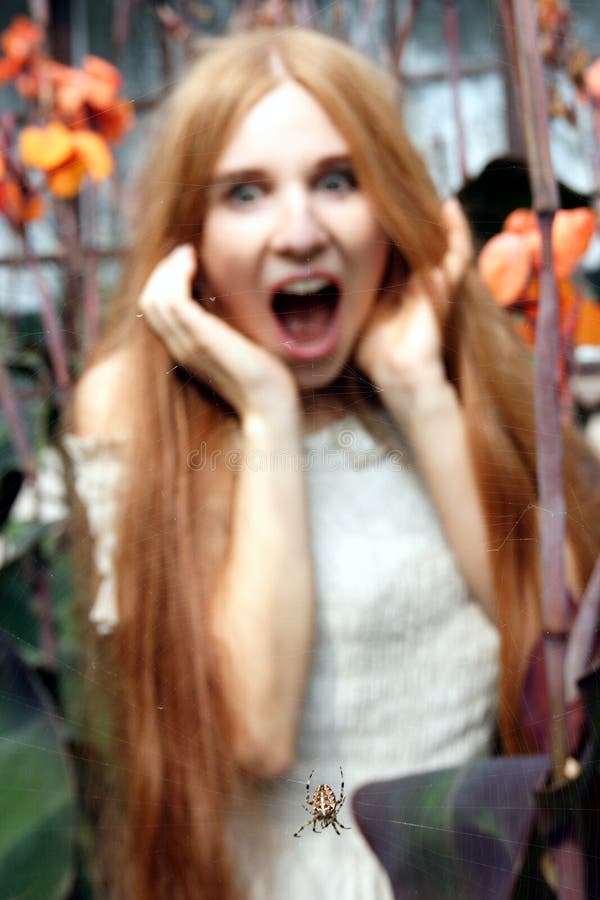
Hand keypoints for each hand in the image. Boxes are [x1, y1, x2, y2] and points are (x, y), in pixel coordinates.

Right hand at [137, 244, 298, 420]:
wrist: (269, 405)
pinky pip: (174, 300)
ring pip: (156, 298)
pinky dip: (178, 275)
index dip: (163, 283)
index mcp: (184, 351)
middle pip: (149, 302)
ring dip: (169, 269)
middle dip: (163, 271)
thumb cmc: (263, 379)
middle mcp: (179, 348)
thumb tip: (225, 304)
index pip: (154, 313)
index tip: (186, 263)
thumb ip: (224, 328)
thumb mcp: (236, 347)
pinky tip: (193, 263)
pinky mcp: (201, 338)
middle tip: (185, 254)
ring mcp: (187, 344)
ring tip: (188, 254)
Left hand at [354, 198, 471, 394]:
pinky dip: (456, 231)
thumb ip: (348, 298)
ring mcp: (433, 285)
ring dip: (434, 218)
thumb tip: (320, 284)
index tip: (376, 200)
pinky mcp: (445, 288)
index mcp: (397, 289)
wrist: (396, 375)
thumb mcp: (356, 316)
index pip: (395, 250)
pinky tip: (451, 207)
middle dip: (412, 216)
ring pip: (439, 242)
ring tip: (429, 189)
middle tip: (400, 187)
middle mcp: (418, 283)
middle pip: (417, 241)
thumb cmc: (375, 355)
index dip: (388, 227)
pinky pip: (456, 254)